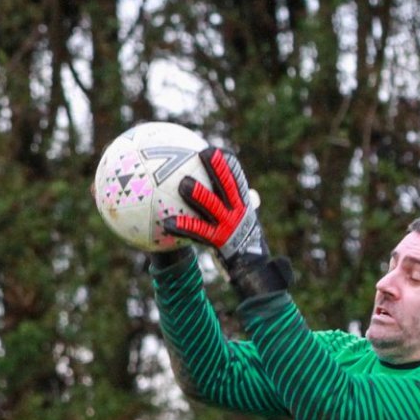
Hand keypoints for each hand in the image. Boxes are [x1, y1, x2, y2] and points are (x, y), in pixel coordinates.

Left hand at [163, 148, 289, 296]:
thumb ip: (243, 204)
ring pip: (213, 206)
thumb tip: (249, 193)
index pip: (238, 178)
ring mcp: (229, 226)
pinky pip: (197, 231)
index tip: (217, 151)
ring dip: (199, 195)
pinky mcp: (219, 240)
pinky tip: (167, 222)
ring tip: (184, 184)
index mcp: (244, 204)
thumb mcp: (248, 221)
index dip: (228, 163)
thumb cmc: (246, 242)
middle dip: (217, 168)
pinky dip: (183, 226)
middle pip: (228, 186)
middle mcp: (239, 212)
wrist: (253, 269)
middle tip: (204, 153)